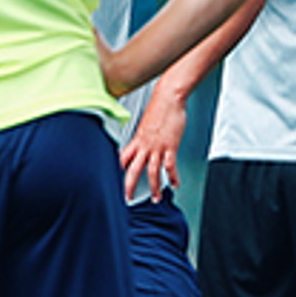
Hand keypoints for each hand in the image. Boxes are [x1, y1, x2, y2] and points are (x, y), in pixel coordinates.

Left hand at [120, 87, 188, 201]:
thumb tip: (143, 139)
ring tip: (156, 198)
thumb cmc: (159, 107)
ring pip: (151, 172)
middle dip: (129, 186)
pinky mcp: (170, 146)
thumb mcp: (146, 123)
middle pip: (133, 170)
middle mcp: (145, 145)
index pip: (123, 157)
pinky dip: (173, 178)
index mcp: (137, 139)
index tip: (120, 175)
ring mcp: (157, 147)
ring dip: (154, 188)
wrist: (169, 98)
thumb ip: (144, 134)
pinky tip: (175, 184)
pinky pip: (170, 167)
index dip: (120, 167)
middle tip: (128, 198)